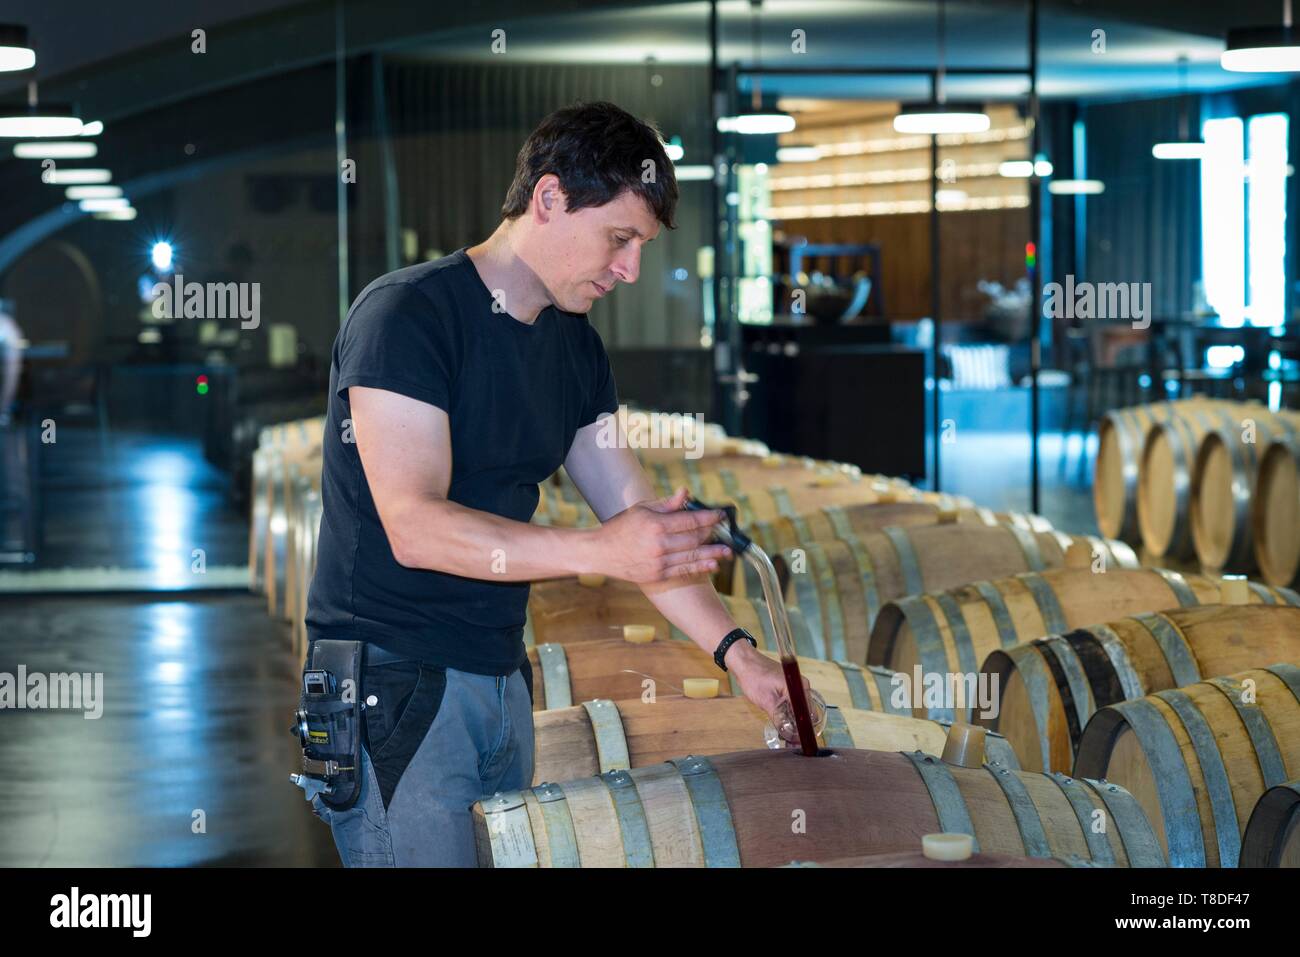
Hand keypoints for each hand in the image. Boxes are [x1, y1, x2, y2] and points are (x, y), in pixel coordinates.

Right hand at [592, 487, 732, 582]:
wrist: (601, 553)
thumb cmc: (621, 528)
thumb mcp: (642, 509)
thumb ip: (667, 504)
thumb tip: (686, 493)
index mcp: (656, 525)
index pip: (690, 520)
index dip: (708, 517)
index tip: (720, 515)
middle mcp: (659, 545)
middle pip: (695, 539)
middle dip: (713, 534)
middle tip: (725, 532)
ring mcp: (659, 563)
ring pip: (692, 556)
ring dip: (712, 554)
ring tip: (727, 552)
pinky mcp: (657, 576)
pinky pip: (683, 571)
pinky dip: (699, 567)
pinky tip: (711, 564)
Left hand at [726, 643, 815, 747]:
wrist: (743, 661)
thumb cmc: (753, 676)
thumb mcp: (766, 701)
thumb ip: (779, 718)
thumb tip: (789, 734)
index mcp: (799, 687)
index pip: (809, 714)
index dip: (804, 731)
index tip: (799, 743)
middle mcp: (801, 686)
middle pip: (805, 713)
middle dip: (799, 729)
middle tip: (791, 744)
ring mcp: (794, 687)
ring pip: (798, 710)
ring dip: (793, 723)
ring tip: (786, 739)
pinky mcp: (787, 688)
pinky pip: (791, 705)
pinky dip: (788, 716)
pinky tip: (782, 726)